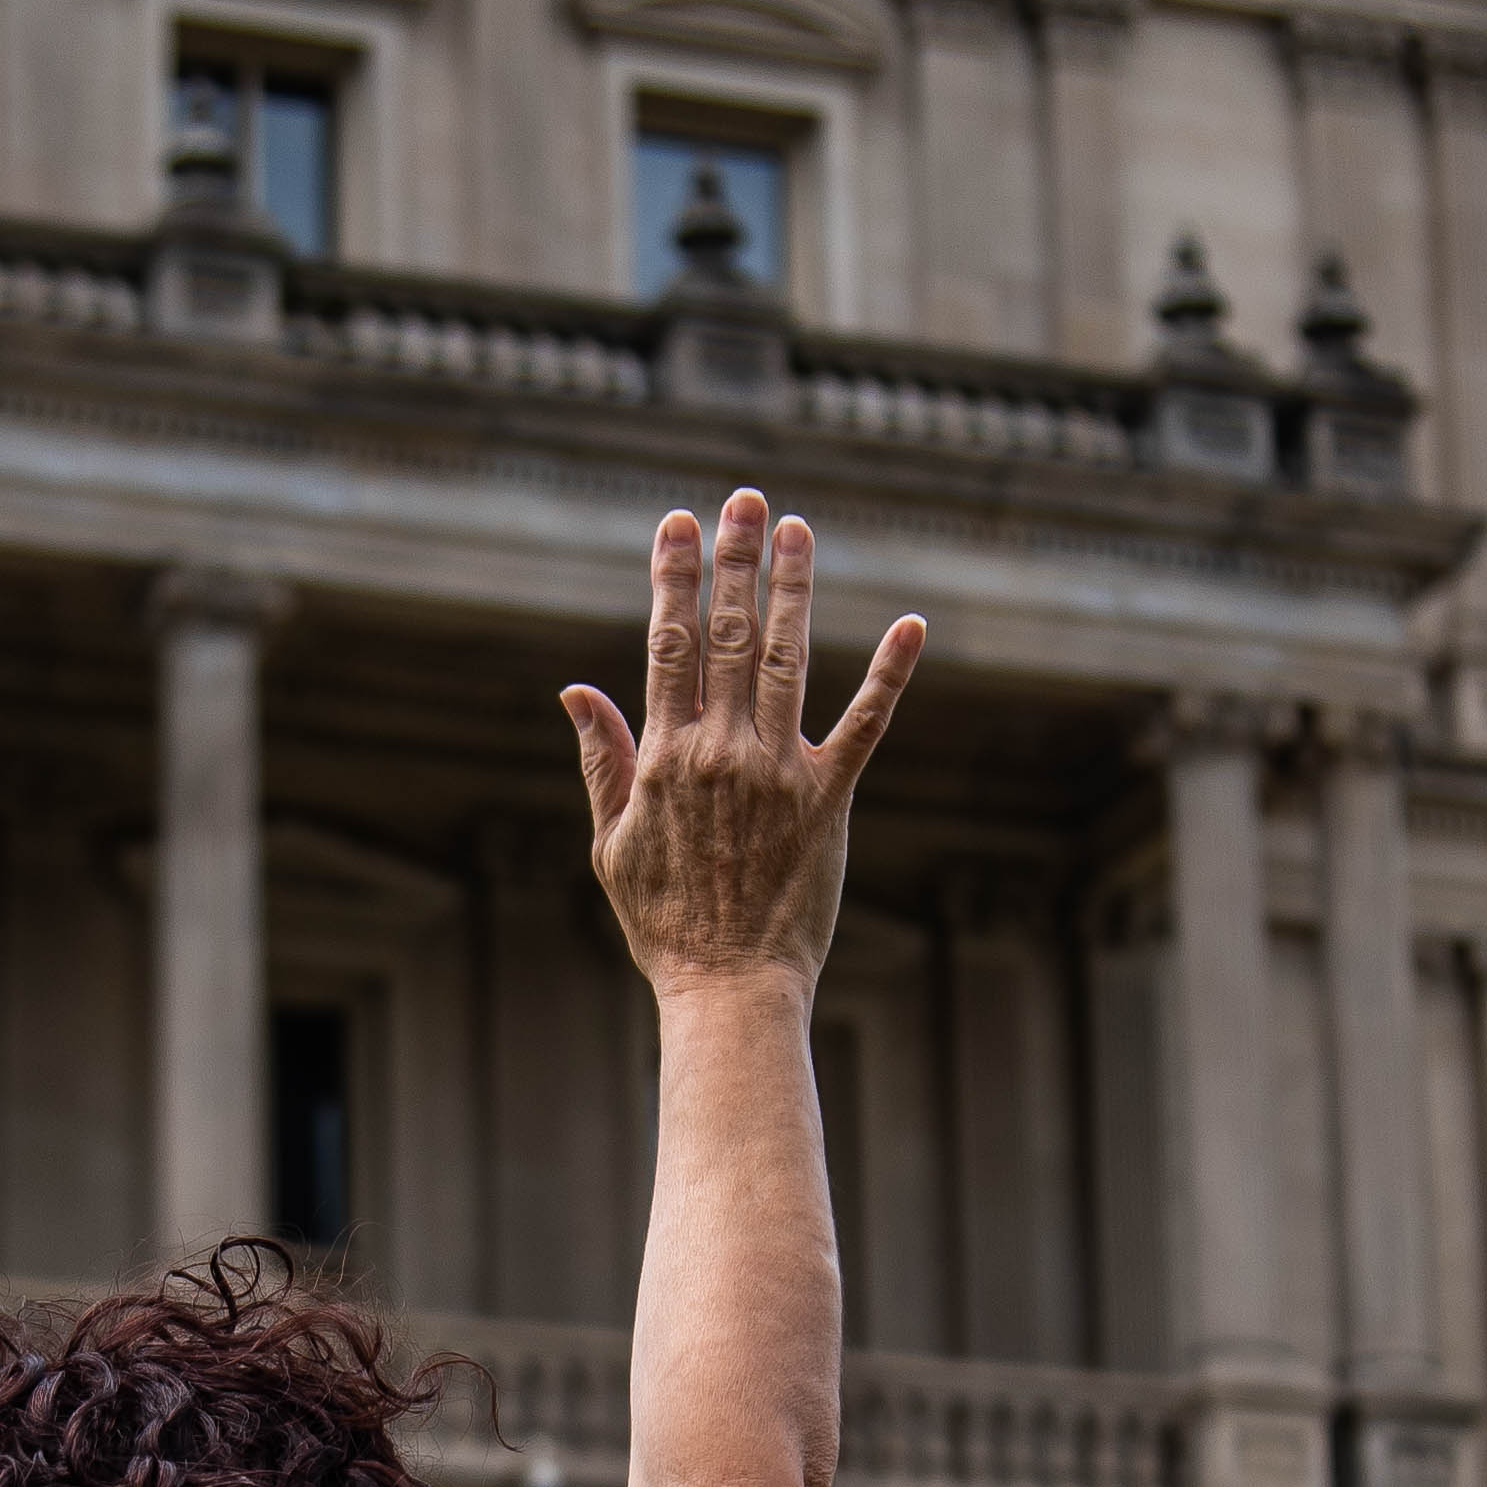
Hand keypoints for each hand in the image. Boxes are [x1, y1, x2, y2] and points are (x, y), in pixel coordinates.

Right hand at [558, 489, 922, 999]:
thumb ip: (602, 761)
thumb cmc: (665, 923)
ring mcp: (777, 773)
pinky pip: (864, 726)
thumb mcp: (612, 843)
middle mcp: (720, 752)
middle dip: (735, 560)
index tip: (679, 523)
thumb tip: (576, 690)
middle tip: (745, 499)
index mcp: (665, 757)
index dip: (674, 578)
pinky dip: (889, 676)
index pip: (666, 644)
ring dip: (792, 590)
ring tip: (797, 529)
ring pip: (784, 660)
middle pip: (725, 635)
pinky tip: (911, 626)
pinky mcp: (829, 800)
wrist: (727, 986)